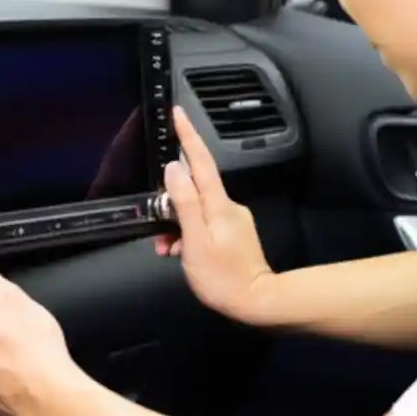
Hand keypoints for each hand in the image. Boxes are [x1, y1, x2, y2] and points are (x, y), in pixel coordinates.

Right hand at [155, 107, 274, 322]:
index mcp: (218, 204)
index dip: (188, 135)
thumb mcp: (196, 241)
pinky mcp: (232, 234)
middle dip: (170, 203)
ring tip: (170, 250)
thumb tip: (173, 170)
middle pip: (192, 189)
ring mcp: (231, 220)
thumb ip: (184, 203)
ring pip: (195, 210)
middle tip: (159, 231)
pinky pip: (203, 224)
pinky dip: (188, 235)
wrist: (256, 302)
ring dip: (176, 226)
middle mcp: (227, 206)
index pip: (199, 161)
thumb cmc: (223, 277)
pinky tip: (181, 253)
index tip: (178, 113)